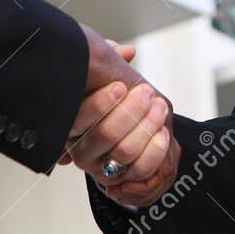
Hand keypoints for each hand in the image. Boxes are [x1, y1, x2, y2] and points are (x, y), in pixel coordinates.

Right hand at [61, 39, 178, 204]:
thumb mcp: (106, 72)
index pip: (78, 118)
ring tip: (160, 106)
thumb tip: (128, 52)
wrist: (126, 131)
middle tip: (148, 92)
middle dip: (131, 111)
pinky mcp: (120, 181)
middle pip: (106, 134)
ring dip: (147, 126)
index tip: (122, 86)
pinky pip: (140, 170)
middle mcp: (81, 149)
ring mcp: (100, 167)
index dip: (101, 103)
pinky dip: (155, 150)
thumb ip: (111, 58)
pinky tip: (163, 131)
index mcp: (71, 123)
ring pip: (125, 151)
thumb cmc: (111, 98)